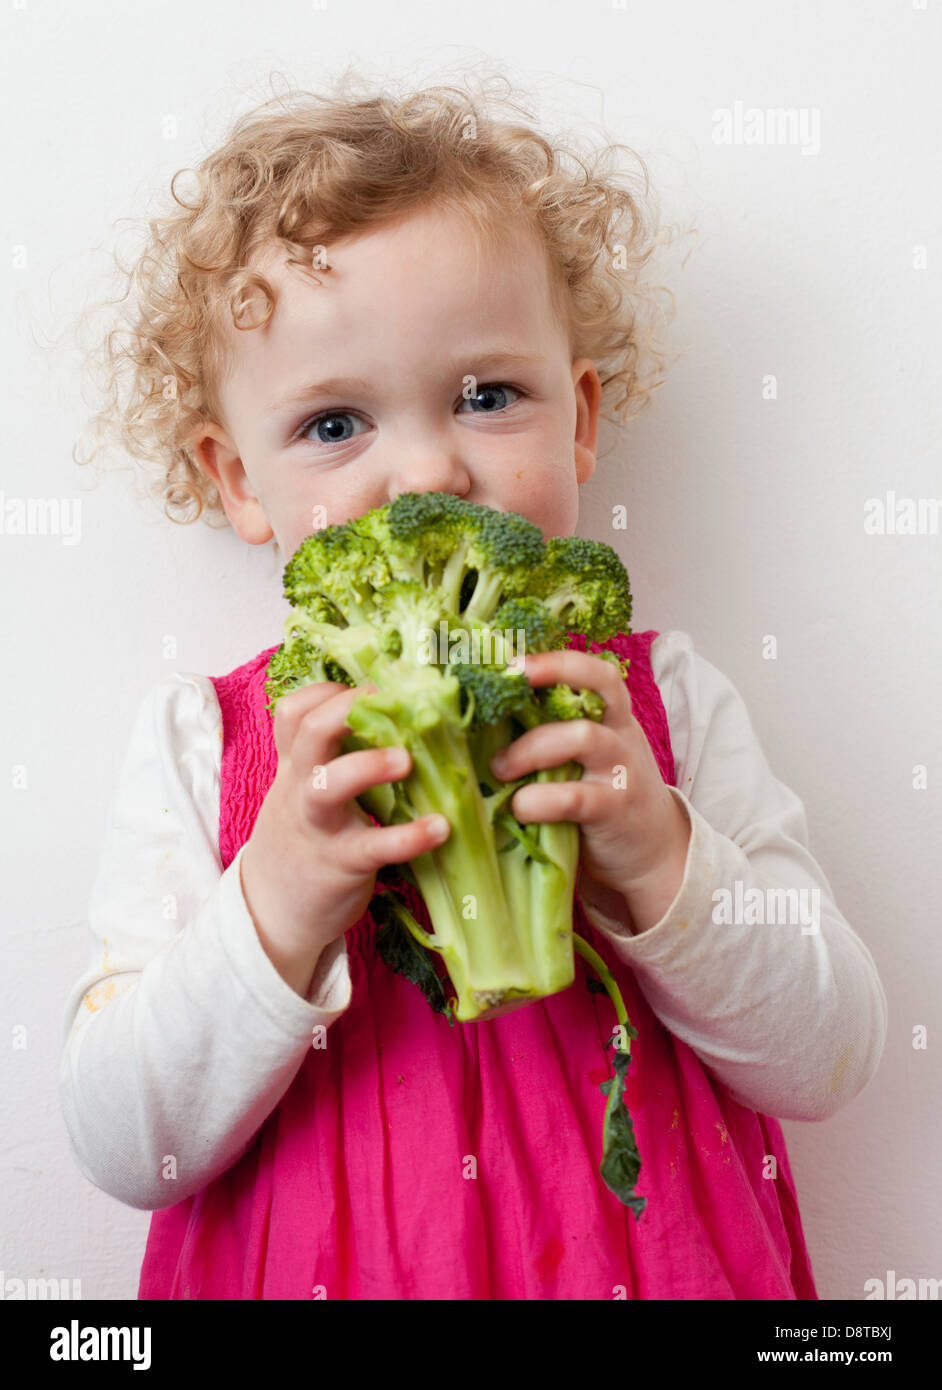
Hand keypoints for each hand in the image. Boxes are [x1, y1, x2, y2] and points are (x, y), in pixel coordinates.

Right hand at [239, 680, 449, 994]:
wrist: (271, 910)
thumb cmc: (306, 838)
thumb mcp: (305, 791)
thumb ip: (335, 759)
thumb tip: (401, 720)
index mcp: (296, 765)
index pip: (293, 712)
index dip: (325, 692)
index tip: (366, 688)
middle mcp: (302, 787)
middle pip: (305, 733)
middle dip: (341, 709)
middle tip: (386, 699)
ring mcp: (318, 825)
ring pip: (327, 785)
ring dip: (365, 766)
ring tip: (406, 760)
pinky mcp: (341, 863)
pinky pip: (373, 846)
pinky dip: (408, 836)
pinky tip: (439, 828)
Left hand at [489, 651, 690, 933]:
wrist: (656, 852)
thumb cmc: (605, 796)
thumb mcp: (588, 758)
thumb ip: (553, 735)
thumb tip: (481, 721)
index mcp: (611, 717)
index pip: (594, 672)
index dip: (556, 660)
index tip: (512, 664)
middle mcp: (620, 734)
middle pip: (597, 686)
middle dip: (539, 689)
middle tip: (491, 712)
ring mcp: (621, 769)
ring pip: (582, 736)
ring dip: (530, 749)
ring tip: (499, 770)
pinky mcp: (615, 809)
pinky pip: (575, 796)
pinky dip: (540, 799)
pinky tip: (520, 807)